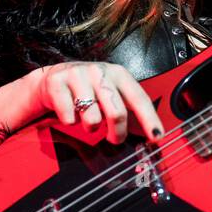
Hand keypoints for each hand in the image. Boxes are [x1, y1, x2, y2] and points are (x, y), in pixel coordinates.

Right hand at [31, 61, 163, 144]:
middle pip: (117, 113)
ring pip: (92, 119)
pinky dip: (70, 121)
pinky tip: (70, 111)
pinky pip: (69, 118)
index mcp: (119, 74)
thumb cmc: (89, 89)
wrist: (54, 78)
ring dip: (90, 127)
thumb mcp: (110, 91)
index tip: (157, 136)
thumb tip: (149, 133)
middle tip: (115, 139)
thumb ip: (126, 108)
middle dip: (118, 133)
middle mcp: (100, 71)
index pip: (139, 99)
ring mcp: (78, 75)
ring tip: (87, 118)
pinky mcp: (57, 82)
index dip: (150, 119)